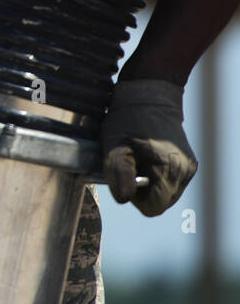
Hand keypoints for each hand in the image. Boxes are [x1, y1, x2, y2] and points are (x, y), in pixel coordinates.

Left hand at [100, 78, 196, 216]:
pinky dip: (157, 176)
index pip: (153, 207)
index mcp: (170, 170)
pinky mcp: (188, 162)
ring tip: (138, 159)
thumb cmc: (128, 119)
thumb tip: (125, 198)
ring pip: (166, 193)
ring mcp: (189, 167)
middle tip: (129, 166)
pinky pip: (170, 182)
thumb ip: (118, 175)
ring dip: (149, 183)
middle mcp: (186, 171)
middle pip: (160, 202)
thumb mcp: (114, 146)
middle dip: (142, 191)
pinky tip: (147, 156)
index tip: (125, 177)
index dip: (134, 198)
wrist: (149, 95)